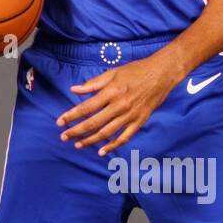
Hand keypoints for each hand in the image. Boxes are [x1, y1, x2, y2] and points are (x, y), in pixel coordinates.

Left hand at [56, 54, 177, 154]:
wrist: (162, 73)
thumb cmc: (137, 70)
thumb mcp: (113, 72)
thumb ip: (93, 83)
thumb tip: (74, 89)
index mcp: (111, 91)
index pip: (86, 107)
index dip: (71, 116)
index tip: (60, 122)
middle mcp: (119, 105)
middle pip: (93, 123)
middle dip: (76, 131)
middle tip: (64, 137)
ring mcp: (130, 115)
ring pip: (107, 133)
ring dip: (90, 141)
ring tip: (78, 145)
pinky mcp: (140, 121)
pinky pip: (124, 137)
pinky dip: (113, 145)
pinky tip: (102, 151)